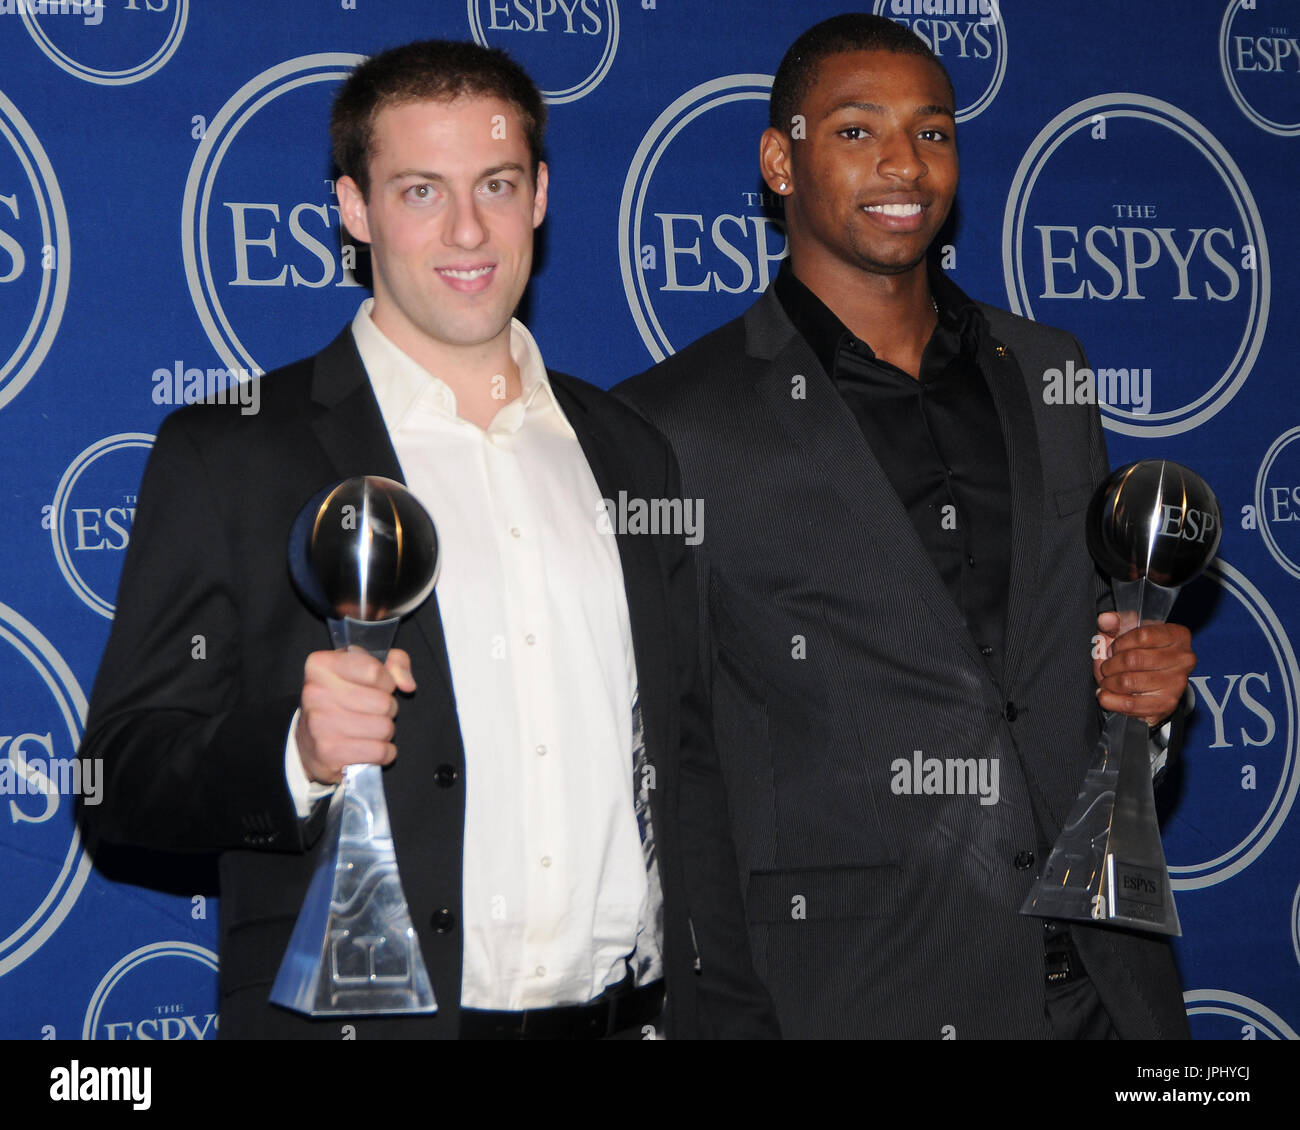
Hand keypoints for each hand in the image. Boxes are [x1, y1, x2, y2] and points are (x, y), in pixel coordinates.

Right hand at [296, 647, 414, 783]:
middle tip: (373, 712)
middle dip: (388, 709)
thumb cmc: (341, 700)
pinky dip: (384, 752)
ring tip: (370, 730)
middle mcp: (316, 692)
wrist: (308, 743)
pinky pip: (380, 751)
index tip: (377, 688)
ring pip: (384, 728)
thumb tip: (407, 685)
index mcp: (322, 665)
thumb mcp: (365, 668)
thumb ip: (395, 663)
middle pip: (383, 702)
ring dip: (385, 732)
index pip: (374, 671)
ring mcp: (320, 724)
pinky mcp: (329, 752)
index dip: (386, 682)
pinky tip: (370, 748)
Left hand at [1092, 612, 1193, 726]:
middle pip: (1133, 659)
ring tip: (1106, 680)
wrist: (1154, 684)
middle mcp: (1183, 659)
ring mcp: (1177, 683)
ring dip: (1108, 682)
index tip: (1112, 648)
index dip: (1119, 643)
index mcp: (1177, 635)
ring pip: (1128, 681)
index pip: (1142, 635)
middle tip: (1105, 667)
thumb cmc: (1142, 652)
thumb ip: (1116, 623)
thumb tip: (1105, 619)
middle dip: (1110, 664)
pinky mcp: (1166, 705)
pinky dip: (1111, 700)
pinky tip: (1106, 695)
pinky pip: (1130, 704)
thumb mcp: (1130, 631)